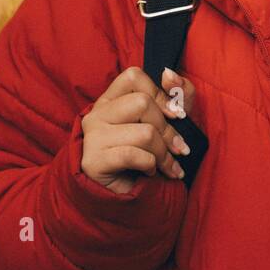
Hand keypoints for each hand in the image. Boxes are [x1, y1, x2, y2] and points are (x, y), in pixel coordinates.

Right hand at [80, 66, 197, 193]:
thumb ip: (177, 93)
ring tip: (166, 165)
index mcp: (110, 99)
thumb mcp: (171, 119)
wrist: (127, 196)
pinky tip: (149, 172)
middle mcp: (96, 114)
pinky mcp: (93, 161)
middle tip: (177, 148)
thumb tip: (168, 73)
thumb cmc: (149, 152)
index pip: (133, 76)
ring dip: (164, 153)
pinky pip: (133, 155)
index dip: (160, 93)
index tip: (176, 115)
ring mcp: (91, 137)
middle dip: (168, 130)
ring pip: (144, 132)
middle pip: (142, 103)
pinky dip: (150, 165)